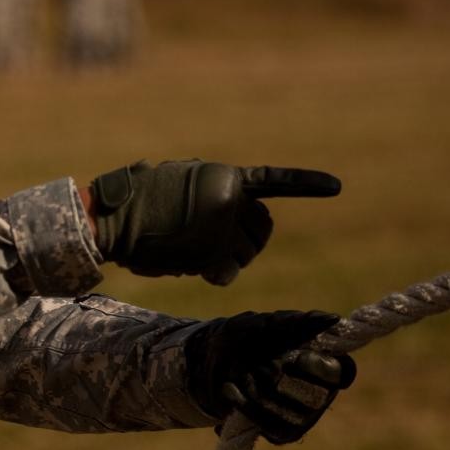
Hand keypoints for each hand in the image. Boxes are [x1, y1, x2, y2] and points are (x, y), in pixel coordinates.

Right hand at [89, 160, 339, 284]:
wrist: (113, 216)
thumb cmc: (142, 197)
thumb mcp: (182, 179)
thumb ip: (213, 195)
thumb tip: (228, 234)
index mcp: (226, 178)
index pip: (273, 182)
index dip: (306, 184)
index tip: (336, 186)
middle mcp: (230, 201)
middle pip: (261, 227)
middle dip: (247, 239)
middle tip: (220, 242)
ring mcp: (222, 229)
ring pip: (247, 252)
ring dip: (229, 257)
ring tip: (197, 249)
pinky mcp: (209, 255)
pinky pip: (227, 271)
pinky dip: (219, 272)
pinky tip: (205, 268)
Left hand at [182, 310, 355, 443]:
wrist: (208, 361)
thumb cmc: (244, 338)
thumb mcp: (265, 325)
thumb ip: (297, 323)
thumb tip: (333, 319)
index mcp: (326, 362)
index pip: (342, 373)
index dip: (322, 368)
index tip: (298, 358)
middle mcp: (321, 392)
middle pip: (313, 395)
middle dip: (277, 374)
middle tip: (259, 360)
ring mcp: (304, 416)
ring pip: (290, 412)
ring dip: (257, 388)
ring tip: (241, 372)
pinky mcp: (283, 433)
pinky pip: (271, 426)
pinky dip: (245, 405)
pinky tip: (230, 389)